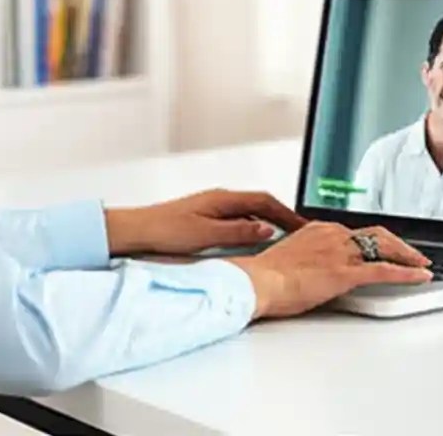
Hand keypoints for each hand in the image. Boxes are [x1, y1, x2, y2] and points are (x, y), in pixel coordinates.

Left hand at [104, 189, 308, 255]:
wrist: (138, 230)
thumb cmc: (165, 229)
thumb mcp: (206, 234)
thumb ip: (238, 231)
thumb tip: (267, 229)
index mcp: (223, 199)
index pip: (265, 201)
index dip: (287, 214)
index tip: (304, 225)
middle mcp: (220, 200)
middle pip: (261, 205)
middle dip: (283, 217)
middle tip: (301, 233)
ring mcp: (213, 208)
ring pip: (250, 213)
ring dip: (268, 223)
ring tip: (284, 239)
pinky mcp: (206, 218)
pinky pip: (238, 220)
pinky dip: (252, 229)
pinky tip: (254, 244)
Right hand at [227, 222, 432, 319]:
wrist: (256, 282)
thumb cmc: (264, 277)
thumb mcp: (290, 260)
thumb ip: (308, 259)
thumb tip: (315, 271)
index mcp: (318, 230)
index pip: (355, 232)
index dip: (376, 241)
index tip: (385, 248)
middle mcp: (332, 234)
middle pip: (376, 234)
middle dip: (400, 244)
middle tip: (414, 255)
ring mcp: (340, 252)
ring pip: (385, 248)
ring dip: (408, 256)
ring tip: (422, 265)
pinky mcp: (345, 272)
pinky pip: (385, 270)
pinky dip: (407, 273)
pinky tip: (420, 277)